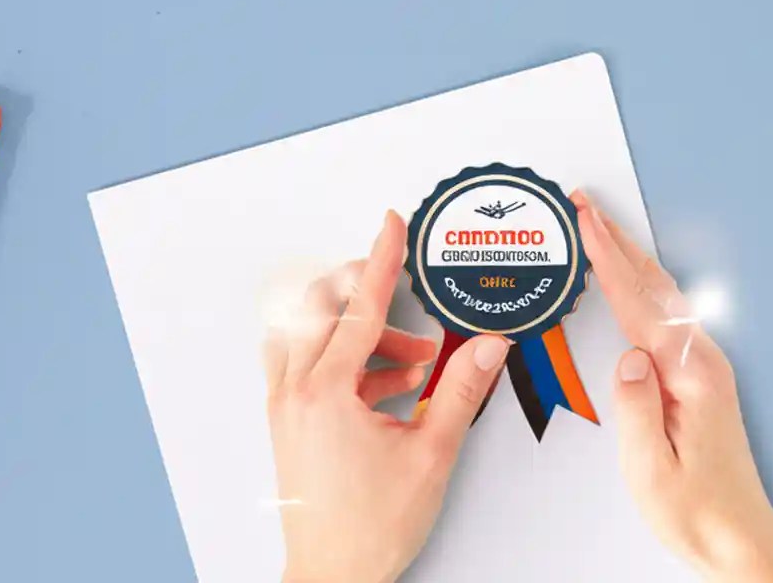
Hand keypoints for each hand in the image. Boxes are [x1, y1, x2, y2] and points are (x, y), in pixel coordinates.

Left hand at [264, 211, 509, 582]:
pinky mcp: (288, 421)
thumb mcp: (430, 454)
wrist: (330, 576)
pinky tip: (390, 385)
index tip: (391, 224)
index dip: (382, 260)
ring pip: (312, 335)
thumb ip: (460, 389)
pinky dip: (345, 360)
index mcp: (326, 392)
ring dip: (360, 333)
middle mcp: (296, 391)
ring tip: (414, 362)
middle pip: (324, 309)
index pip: (360, 307)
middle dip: (368, 294)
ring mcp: (286, 405)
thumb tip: (486, 345)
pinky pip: (306, 364)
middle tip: (406, 294)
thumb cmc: (370, 528)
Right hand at [572, 192, 772, 582]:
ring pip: (663, 295)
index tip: (586, 220)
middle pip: (655, 285)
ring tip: (600, 228)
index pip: (639, 305)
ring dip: (630, 257)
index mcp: (690, 378)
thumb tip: (627, 355)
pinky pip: (666, 315)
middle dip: (617, 240)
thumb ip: (637, 407)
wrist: (740, 538)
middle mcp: (704, 363)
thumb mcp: (652, 468)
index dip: (608, 259)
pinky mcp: (700, 378)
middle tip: (586, 203)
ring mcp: (705, 367)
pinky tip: (631, 280)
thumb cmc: (696, 511)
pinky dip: (641, 286)